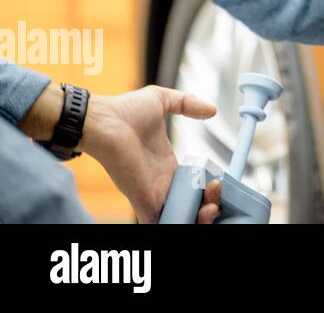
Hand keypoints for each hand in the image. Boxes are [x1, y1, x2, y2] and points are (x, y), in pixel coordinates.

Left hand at [81, 86, 222, 222]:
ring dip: (197, 218)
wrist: (103, 121)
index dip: (205, 189)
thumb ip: (189, 104)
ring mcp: (152, 193)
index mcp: (166, 164)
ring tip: (210, 207)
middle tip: (216, 194)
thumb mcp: (163, 100)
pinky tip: (194, 218)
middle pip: (186, 206)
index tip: (218, 182)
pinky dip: (177, 224)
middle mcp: (161, 182)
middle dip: (207, 206)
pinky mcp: (143, 200)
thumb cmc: (124, 110)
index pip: (189, 187)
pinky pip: (159, 223)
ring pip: (177, 218)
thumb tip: (211, 110)